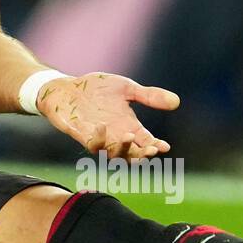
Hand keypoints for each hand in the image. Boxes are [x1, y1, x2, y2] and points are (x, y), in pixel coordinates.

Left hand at [37, 73, 177, 159]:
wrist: (66, 88)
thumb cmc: (96, 89)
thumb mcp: (126, 88)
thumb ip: (148, 96)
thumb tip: (176, 101)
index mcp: (129, 125)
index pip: (146, 141)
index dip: (155, 146)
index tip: (164, 147)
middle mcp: (116, 135)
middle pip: (132, 153)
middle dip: (142, 153)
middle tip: (151, 150)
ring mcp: (99, 137)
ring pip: (114, 154)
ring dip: (122, 149)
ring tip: (130, 137)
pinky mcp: (82, 135)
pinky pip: (92, 144)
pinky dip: (99, 139)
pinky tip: (103, 127)